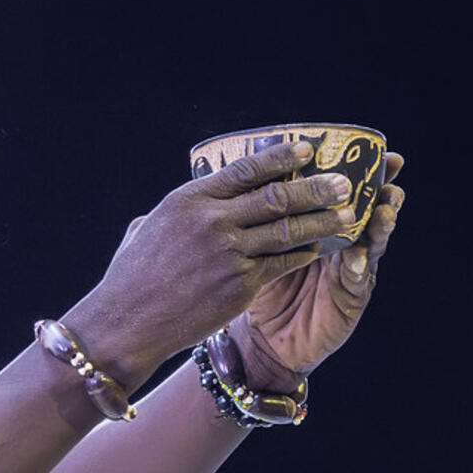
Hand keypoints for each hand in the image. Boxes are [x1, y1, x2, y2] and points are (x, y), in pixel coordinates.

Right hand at [64, 141, 354, 389]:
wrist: (126, 324)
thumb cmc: (130, 278)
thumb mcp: (145, 229)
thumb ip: (178, 213)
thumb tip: (197, 202)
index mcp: (188, 201)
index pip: (246, 170)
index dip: (281, 157)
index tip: (307, 149)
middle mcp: (212, 223)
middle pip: (277, 196)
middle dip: (316, 187)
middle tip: (342, 182)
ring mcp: (228, 255)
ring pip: (288, 230)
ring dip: (321, 220)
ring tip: (346, 214)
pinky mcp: (239, 286)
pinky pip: (282, 263)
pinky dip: (303, 254)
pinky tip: (317, 248)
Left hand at [230, 153, 406, 390]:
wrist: (261, 339)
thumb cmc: (259, 287)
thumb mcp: (260, 246)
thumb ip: (263, 217)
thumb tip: (247, 173)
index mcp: (322, 224)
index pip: (343, 191)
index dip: (360, 170)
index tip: (373, 148)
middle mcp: (343, 241)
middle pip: (369, 208)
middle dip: (382, 188)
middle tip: (390, 171)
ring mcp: (352, 268)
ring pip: (375, 240)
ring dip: (382, 223)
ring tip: (384, 209)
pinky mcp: (351, 297)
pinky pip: (360, 279)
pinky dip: (362, 266)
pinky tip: (359, 257)